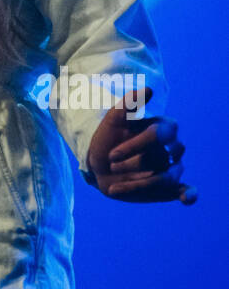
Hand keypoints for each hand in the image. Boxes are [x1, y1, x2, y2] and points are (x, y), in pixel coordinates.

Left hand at [86, 86, 196, 203]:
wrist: (99, 164)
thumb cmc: (108, 138)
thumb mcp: (112, 120)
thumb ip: (128, 104)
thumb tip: (148, 89)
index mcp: (163, 128)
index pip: (159, 134)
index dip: (136, 145)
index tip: (111, 155)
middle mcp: (171, 148)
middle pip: (164, 156)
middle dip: (137, 163)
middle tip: (112, 165)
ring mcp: (171, 167)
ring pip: (166, 176)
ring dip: (140, 183)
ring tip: (113, 187)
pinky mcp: (169, 187)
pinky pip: (186, 190)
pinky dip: (189, 195)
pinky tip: (186, 199)